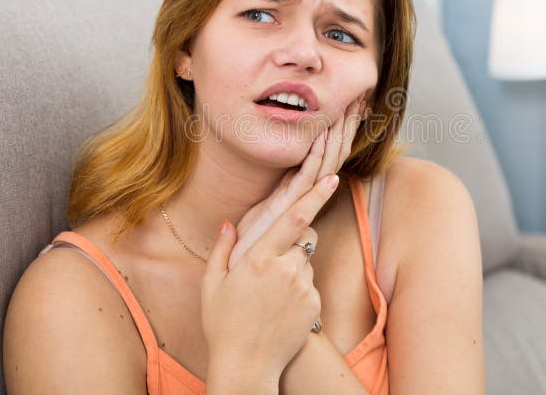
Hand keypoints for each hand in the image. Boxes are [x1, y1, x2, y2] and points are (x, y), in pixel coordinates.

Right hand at [200, 136, 339, 377]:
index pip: (295, 217)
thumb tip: (229, 223)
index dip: (316, 195)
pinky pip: (311, 284)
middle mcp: (286, 268)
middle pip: (304, 238)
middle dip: (295, 240)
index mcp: (260, 258)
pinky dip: (299, 289)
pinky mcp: (314, 304)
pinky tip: (279, 309)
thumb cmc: (223, 325)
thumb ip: (222, 249)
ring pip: (306, 262)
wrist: (246, 367)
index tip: (333, 178)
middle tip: (273, 264)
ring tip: (270, 296)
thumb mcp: (212, 285)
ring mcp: (304, 287)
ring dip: (294, 268)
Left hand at [228, 91, 367, 267]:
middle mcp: (303, 194)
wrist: (240, 273)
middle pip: (334, 154)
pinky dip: (316, 156)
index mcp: (296, 193)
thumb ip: (271, 206)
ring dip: (337, 134)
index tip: (350, 108)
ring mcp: (296, 200)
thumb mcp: (257, 219)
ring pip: (325, 162)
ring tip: (349, 107)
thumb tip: (279, 198)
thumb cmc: (246, 250)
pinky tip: (323, 135)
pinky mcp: (285, 206)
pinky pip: (305, 177)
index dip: (340, 133)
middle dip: (346, 126)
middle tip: (360, 98)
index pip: (326, 157)